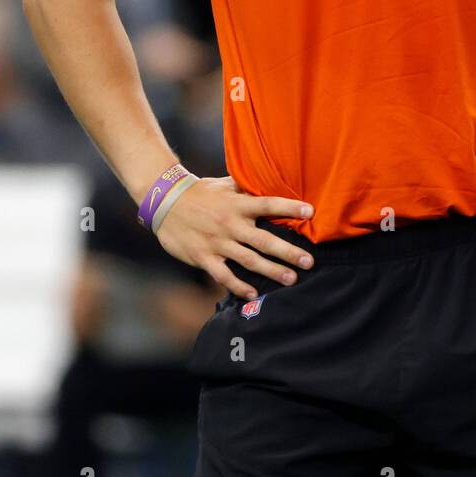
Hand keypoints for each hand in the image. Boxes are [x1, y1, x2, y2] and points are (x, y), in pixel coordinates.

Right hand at [153, 175, 314, 299]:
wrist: (164, 202)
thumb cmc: (200, 192)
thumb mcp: (224, 185)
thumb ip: (246, 188)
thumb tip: (270, 182)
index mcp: (237, 204)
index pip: (268, 204)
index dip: (290, 207)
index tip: (311, 212)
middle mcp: (230, 224)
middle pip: (264, 240)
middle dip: (288, 252)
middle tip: (309, 262)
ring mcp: (217, 242)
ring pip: (248, 260)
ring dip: (271, 271)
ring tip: (291, 279)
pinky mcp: (204, 257)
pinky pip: (224, 275)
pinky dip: (238, 285)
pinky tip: (253, 294)